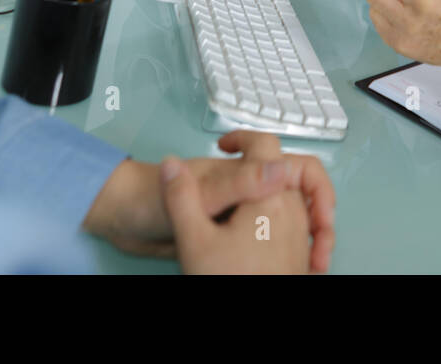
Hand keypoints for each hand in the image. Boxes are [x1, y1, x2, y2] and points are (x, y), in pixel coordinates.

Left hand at [83, 131, 334, 270]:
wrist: (120, 216)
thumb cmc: (151, 195)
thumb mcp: (202, 192)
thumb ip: (240, 181)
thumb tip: (282, 169)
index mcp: (250, 171)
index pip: (300, 168)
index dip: (318, 190)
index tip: (320, 220)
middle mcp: (251, 188)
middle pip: (301, 199)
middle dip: (318, 224)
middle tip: (319, 256)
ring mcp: (240, 212)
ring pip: (287, 223)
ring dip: (303, 243)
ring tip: (308, 267)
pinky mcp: (228, 234)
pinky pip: (265, 243)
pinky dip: (281, 256)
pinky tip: (282, 272)